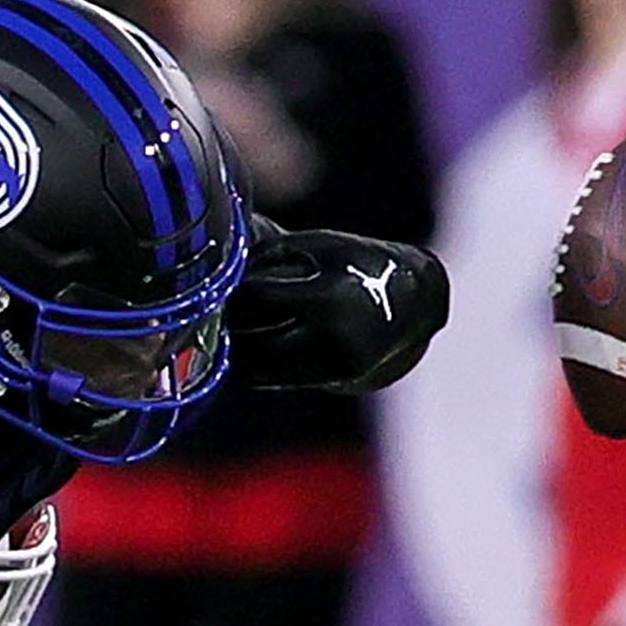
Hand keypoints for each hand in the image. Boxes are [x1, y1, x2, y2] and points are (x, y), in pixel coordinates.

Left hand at [227, 226, 447, 393]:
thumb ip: (274, 251)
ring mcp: (332, 364)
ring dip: (234, 351)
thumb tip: (222, 261)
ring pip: (258, 367)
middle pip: (250, 339)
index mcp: (328, 297)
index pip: (256, 299)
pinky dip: (254, 367)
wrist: (415, 303)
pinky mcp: (331, 379)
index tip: (220, 284)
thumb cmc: (360, 264)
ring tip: (221, 332)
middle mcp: (331, 337)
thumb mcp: (323, 246)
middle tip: (209, 312)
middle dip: (226, 325)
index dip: (233, 290)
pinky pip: (275, 379)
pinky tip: (243, 351)